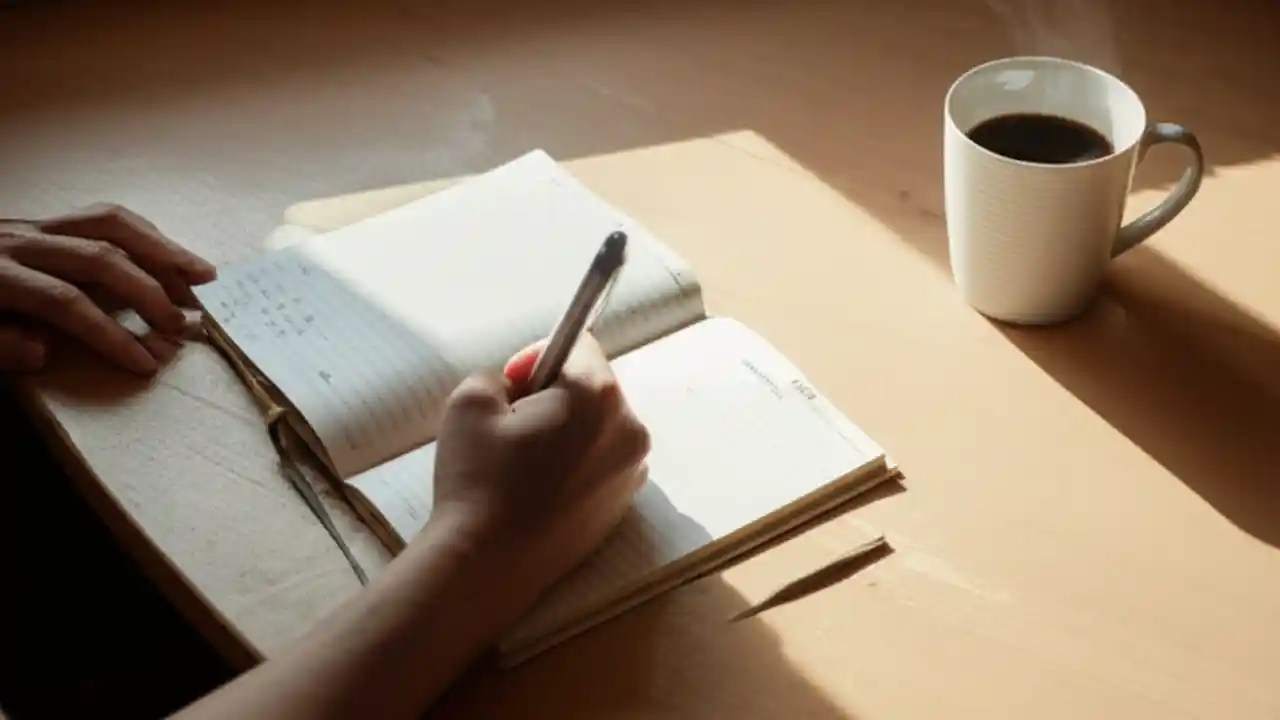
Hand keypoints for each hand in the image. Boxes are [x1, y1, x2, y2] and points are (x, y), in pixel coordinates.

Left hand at [0, 204, 215, 374]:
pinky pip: (102, 216)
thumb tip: (44, 350)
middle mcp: (20, 241)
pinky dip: (144, 233)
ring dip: (162, 250)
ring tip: (203, 277)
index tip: (146, 364)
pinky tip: (168, 255)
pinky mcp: (42, 222)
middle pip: (100, 256)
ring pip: (109, 224)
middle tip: (184, 325)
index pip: (64, 302)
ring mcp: (33, 225)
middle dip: (149, 292)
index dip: (109, 333)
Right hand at [431, 335, 649, 601]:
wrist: (489, 565)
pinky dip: (575, 464)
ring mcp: (632, 471)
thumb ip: (498, 374)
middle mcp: (629, 429)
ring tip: (523, 460)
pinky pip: (600, 463)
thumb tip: (518, 386)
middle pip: (593, 387)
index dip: (538, 355)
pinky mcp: (623, 505)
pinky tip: (538, 487)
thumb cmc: (478, 481)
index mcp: (598, 396)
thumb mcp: (470, 402)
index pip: (580, 344)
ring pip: (598, 427)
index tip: (514, 383)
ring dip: (566, 430)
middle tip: (512, 424)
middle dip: (554, 394)